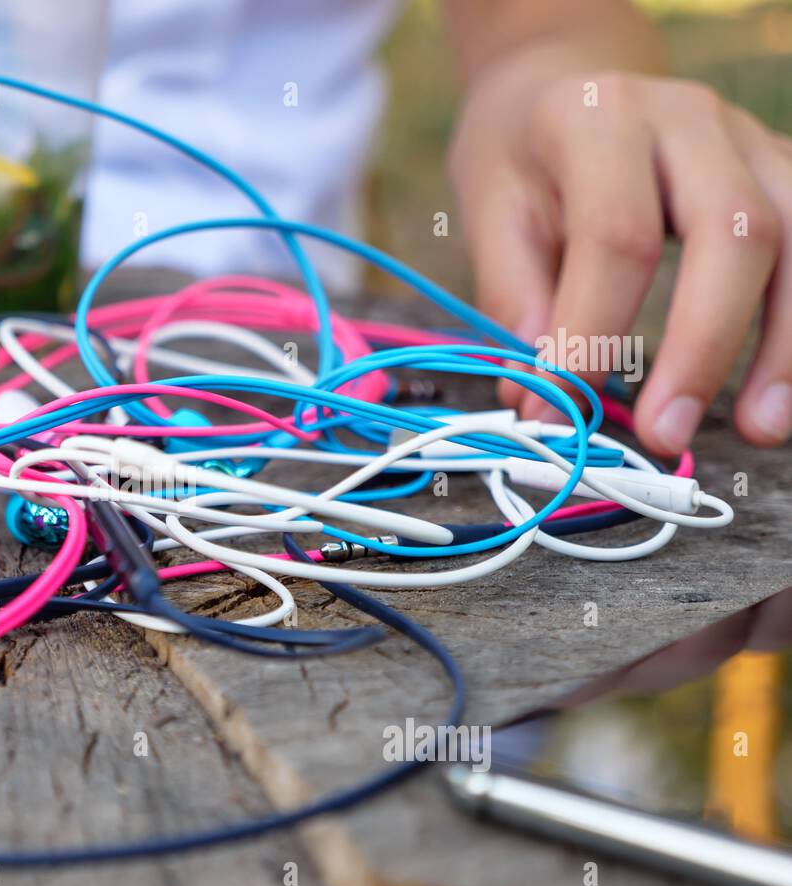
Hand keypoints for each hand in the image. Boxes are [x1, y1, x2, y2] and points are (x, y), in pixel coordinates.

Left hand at [449, 50, 791, 453]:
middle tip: (665, 433)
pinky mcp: (784, 172)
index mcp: (601, 119)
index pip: (616, 234)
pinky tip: (788, 385)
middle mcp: (691, 119)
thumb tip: (539, 398)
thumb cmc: (524, 157)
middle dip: (703, 345)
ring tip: (759, 427)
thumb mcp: (491, 210)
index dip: (593, 332)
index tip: (562, 409)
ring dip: (787, 344)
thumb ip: (516, 299)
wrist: (568, 84)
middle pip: (734, 231)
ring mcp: (751, 140)